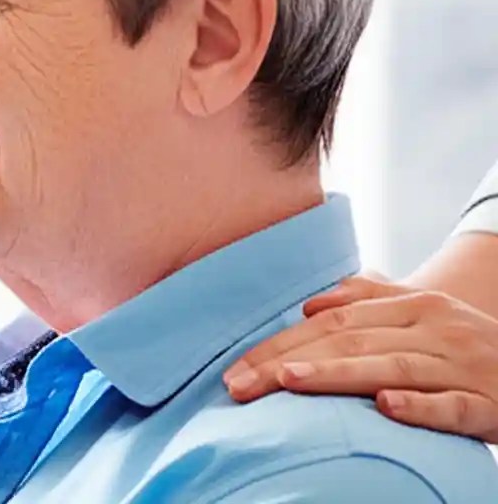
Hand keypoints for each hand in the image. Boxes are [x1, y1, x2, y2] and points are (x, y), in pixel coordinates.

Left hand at [222, 276, 497, 443]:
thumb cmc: (461, 344)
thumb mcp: (421, 314)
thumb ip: (368, 300)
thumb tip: (311, 303)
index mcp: (413, 305)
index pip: (333, 321)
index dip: (281, 342)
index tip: (236, 368)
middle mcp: (436, 329)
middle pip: (352, 341)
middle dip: (289, 361)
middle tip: (241, 384)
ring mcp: (464, 366)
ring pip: (394, 368)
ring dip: (339, 374)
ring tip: (290, 380)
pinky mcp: (489, 405)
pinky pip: (452, 407)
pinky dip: (419, 407)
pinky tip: (384, 407)